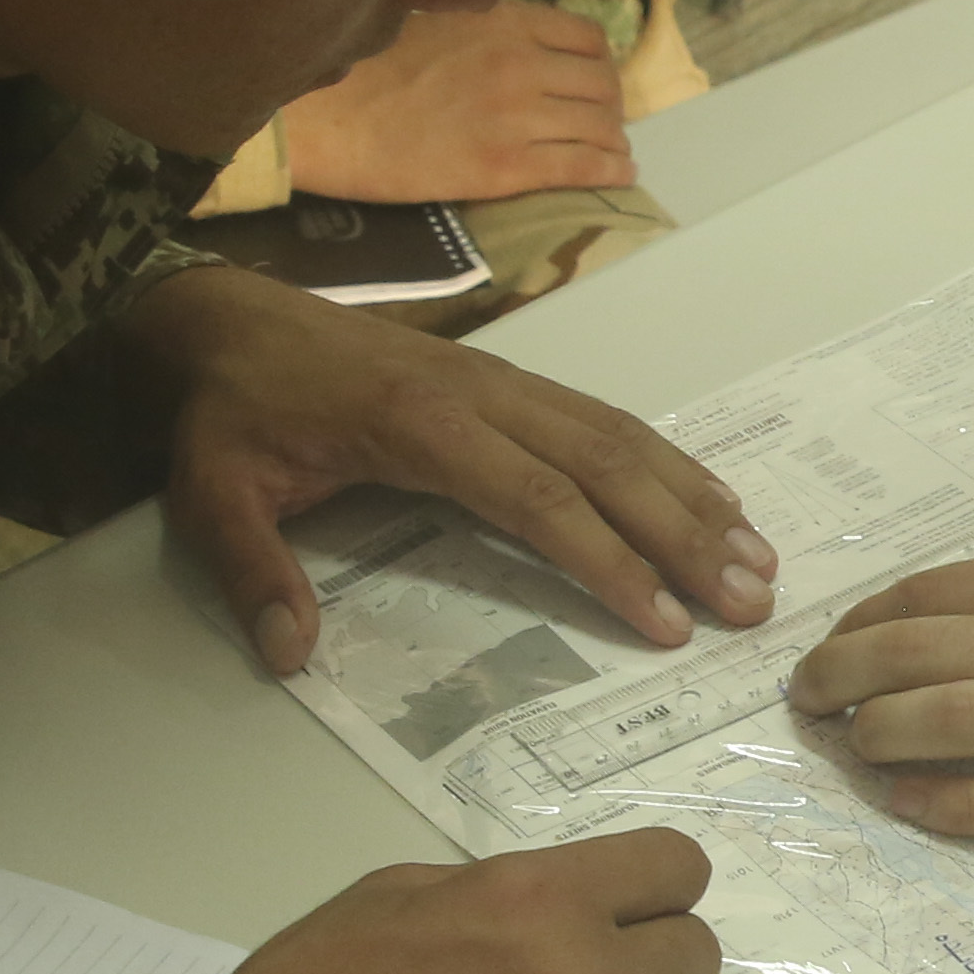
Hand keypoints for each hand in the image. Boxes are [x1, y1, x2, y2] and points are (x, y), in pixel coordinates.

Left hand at [126, 264, 776, 667]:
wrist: (230, 318)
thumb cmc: (231, 412)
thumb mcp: (215, 494)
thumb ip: (254, 573)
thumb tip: (291, 656)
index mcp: (424, 426)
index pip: (540, 500)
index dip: (608, 561)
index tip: (663, 621)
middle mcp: (486, 395)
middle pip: (609, 464)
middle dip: (685, 536)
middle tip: (750, 600)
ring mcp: (506, 382)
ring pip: (622, 435)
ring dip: (694, 497)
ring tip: (757, 558)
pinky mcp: (510, 381)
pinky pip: (605, 418)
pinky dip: (669, 460)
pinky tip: (710, 497)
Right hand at [284, 4, 630, 202]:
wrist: (326, 118)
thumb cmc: (365, 69)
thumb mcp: (436, 21)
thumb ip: (487, 31)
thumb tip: (521, 48)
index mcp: (504, 21)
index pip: (587, 38)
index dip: (600, 65)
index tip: (595, 83)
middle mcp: (522, 63)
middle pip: (602, 84)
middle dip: (610, 106)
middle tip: (603, 124)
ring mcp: (517, 116)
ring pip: (599, 127)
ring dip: (613, 141)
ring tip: (612, 153)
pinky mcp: (506, 167)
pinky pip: (582, 167)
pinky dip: (611, 171)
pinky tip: (620, 175)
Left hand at [788, 510, 973, 835]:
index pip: (946, 590)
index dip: (873, 613)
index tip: (835, 634)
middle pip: (928, 653)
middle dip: (847, 672)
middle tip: (805, 694)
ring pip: (960, 722)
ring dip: (881, 732)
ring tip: (842, 744)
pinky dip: (956, 802)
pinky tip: (909, 803)